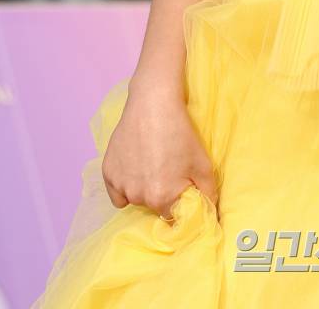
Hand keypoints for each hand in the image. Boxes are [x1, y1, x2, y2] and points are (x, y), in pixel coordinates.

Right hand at [102, 86, 219, 222]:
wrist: (153, 103)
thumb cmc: (180, 132)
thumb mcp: (203, 164)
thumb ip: (209, 195)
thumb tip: (210, 214)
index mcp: (162, 198)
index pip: (173, 216)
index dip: (180, 203)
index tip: (182, 187)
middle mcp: (138, 197)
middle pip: (154, 207)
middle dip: (163, 194)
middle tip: (168, 168)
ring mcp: (120, 185)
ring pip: (135, 199)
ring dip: (144, 189)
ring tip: (152, 162)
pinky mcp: (107, 172)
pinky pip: (117, 192)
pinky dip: (125, 185)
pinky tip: (135, 166)